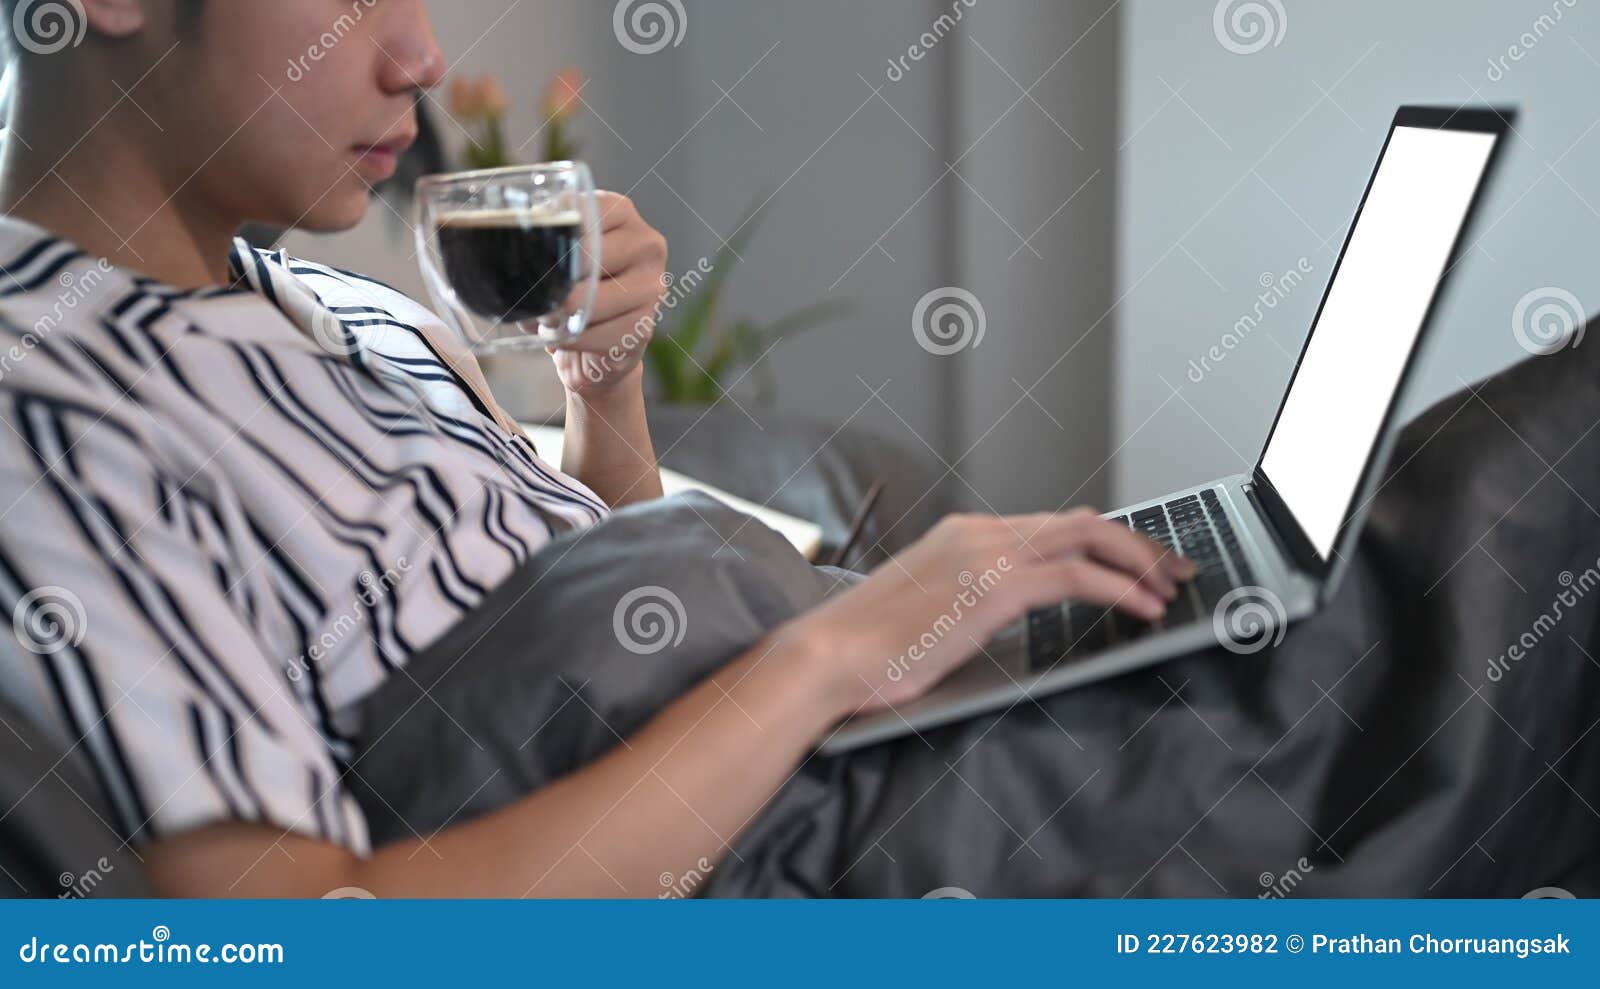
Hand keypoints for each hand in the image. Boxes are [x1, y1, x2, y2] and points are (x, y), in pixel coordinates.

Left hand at [546, 192, 668, 398]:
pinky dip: (567, 339)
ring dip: (554, 315)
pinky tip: (561, 336)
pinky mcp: (644, 327)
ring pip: (588, 301)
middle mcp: (645, 244)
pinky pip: (593, 334)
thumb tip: (510, 237)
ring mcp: (651, 287)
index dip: (551, 233)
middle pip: (586, 257)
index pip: (582, 210)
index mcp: (621, 213)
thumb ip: (543, 237)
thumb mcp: (559, 250)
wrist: (599, 341)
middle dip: (551, 281)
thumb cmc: (573, 286)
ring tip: (542, 318)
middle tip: (531, 294)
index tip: (529, 250)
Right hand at [783, 510, 1195, 712]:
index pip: (1052, 524)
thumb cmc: (864, 650)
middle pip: (1081, 520)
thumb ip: (968, 601)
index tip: (1138, 560)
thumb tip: (1007, 622)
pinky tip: (1143, 608)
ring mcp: (985, 555)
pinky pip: (1075, 578)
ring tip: (1170, 587)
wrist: (825, 657)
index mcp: (963, 534)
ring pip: (1087, 538)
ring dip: (1139, 561)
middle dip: (1137, 543)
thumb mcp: (926, 612)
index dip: (1105, 540)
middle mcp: (978, 533)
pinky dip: (1120, 588)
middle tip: (1174, 568)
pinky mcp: (992, 588)